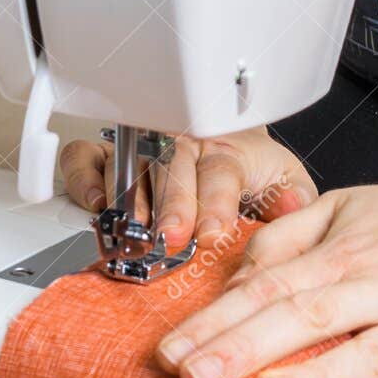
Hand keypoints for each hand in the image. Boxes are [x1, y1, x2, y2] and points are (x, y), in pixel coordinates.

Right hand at [58, 126, 316, 249]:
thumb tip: (291, 208)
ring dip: (130, 199)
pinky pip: (85, 158)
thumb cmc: (251, 169)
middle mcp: (180, 144)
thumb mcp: (284, 179)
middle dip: (173, 205)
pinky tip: (96, 204)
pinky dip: (84, 178)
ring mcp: (142, 148)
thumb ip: (293, 198)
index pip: (220, 170)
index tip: (213, 233)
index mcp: (226, 148)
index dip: (216, 202)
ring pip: (129, 164)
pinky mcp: (109, 157)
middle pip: (172, 168)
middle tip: (172, 237)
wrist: (227, 140)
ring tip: (133, 230)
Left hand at [153, 165, 377, 377]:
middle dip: (245, 347)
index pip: (274, 287)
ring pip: (372, 352)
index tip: (169, 351)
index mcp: (354, 252)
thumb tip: (236, 277)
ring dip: (317, 377)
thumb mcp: (353, 206)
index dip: (219, 320)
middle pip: (310, 316)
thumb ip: (291, 238)